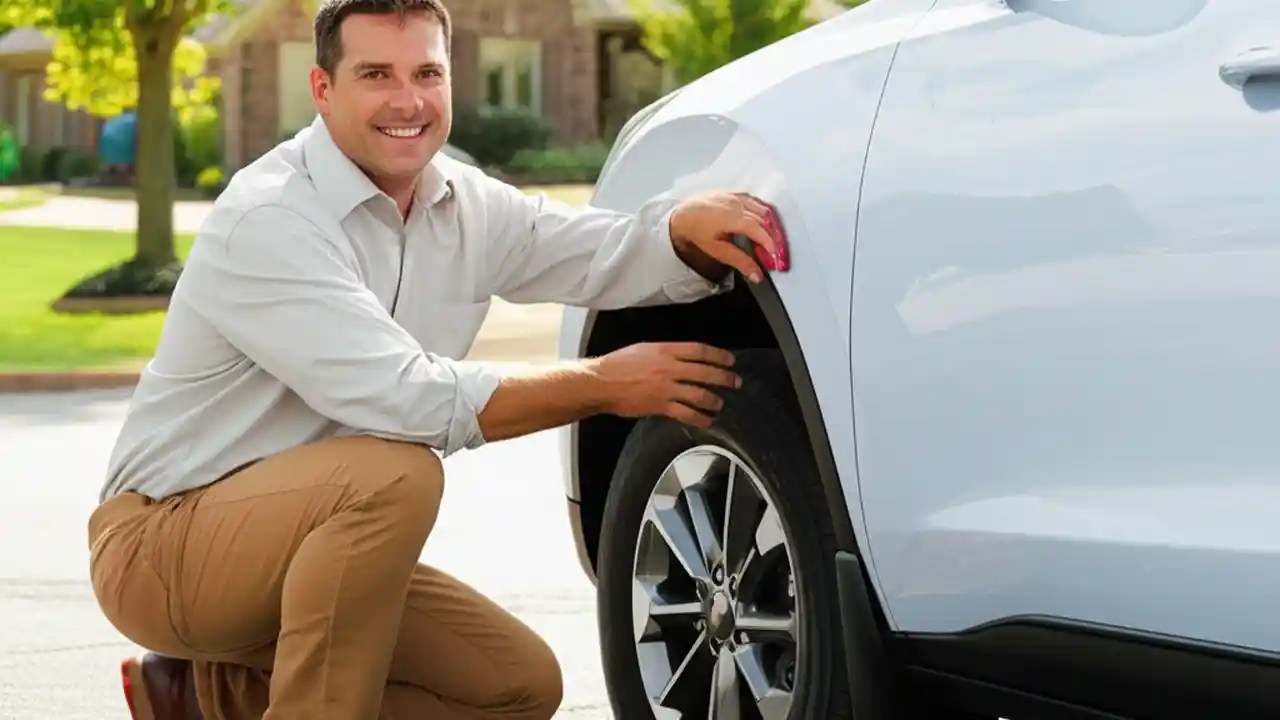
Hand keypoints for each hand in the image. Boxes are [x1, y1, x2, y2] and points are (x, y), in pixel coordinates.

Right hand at [587, 342, 740, 427]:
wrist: (602, 383)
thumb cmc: (618, 364)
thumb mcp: (644, 349)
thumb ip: (666, 353)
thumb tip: (683, 358)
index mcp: (666, 350)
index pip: (700, 351)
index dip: (718, 356)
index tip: (730, 360)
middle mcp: (669, 368)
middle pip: (705, 372)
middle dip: (724, 377)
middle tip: (735, 382)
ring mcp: (666, 388)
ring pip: (700, 394)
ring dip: (715, 400)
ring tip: (720, 403)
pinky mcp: (661, 406)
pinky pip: (687, 413)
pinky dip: (700, 418)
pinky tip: (708, 420)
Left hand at [668, 191, 788, 283]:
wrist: (681, 213)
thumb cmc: (696, 231)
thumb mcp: (716, 250)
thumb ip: (740, 261)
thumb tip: (757, 276)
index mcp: (730, 217)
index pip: (758, 229)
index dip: (770, 242)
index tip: (776, 256)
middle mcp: (736, 202)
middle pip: (764, 218)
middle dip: (774, 236)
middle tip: (778, 253)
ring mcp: (736, 195)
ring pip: (763, 208)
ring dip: (771, 224)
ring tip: (773, 241)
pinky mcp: (735, 192)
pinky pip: (756, 201)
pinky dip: (764, 213)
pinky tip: (764, 224)